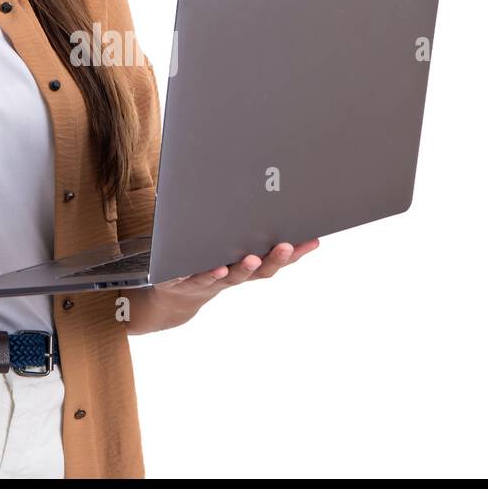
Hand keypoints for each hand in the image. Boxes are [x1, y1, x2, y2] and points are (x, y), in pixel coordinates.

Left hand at [127, 239, 321, 333]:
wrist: (173, 292)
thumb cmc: (208, 259)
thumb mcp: (230, 243)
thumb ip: (250, 228)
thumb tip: (275, 196)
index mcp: (246, 264)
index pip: (277, 260)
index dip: (296, 253)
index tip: (313, 240)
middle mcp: (232, 274)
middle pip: (258, 271)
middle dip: (273, 258)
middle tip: (285, 245)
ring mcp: (208, 280)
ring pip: (227, 276)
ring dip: (240, 269)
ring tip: (250, 258)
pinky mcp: (180, 281)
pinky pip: (189, 279)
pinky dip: (197, 273)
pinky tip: (205, 266)